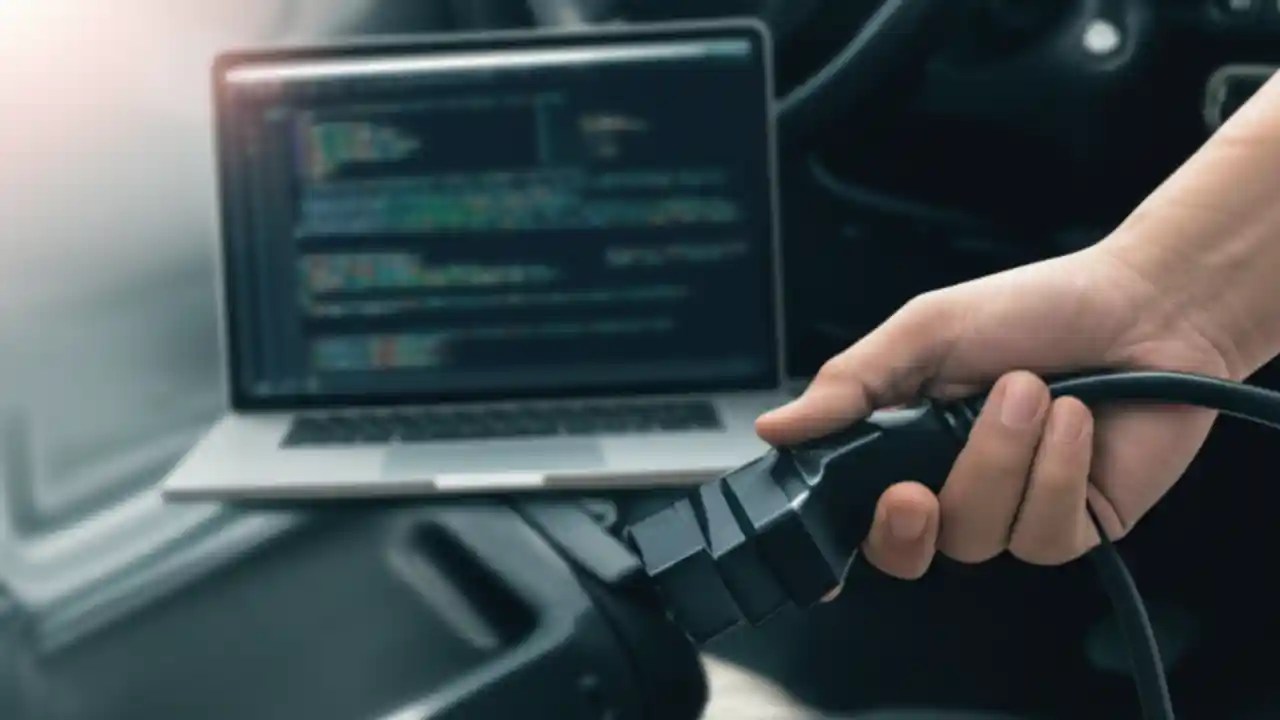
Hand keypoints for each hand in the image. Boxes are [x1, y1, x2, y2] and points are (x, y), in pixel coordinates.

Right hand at [756, 244, 1236, 580]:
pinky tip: (1077, 419)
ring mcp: (1014, 512)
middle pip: (908, 548)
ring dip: (1003, 458)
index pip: (855, 512)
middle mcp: (954, 485)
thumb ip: (850, 384)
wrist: (1145, 305)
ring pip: (978, 537)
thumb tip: (775, 427)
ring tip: (1033, 391)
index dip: (844, 535)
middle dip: (908, 524)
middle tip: (915, 487)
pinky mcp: (1075, 526)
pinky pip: (1044, 534)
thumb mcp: (925, 331)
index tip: (835, 541)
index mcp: (905, 443)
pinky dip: (1058, 470)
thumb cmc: (1034, 307)